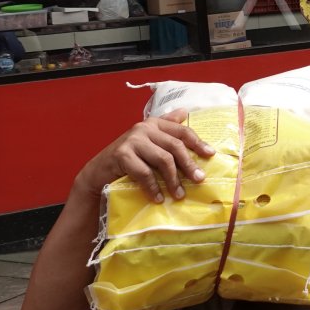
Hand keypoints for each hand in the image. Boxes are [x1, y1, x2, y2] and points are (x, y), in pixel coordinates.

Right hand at [73, 110, 214, 203]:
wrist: (98, 173)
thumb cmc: (128, 159)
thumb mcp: (148, 142)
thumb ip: (165, 127)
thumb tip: (185, 112)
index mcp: (154, 123)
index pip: (182, 131)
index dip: (198, 143)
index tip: (210, 155)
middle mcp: (144, 128)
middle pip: (175, 147)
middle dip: (189, 165)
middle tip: (199, 180)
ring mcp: (132, 140)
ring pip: (163, 160)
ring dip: (173, 180)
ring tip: (179, 194)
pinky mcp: (122, 155)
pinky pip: (145, 173)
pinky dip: (153, 187)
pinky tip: (158, 198)